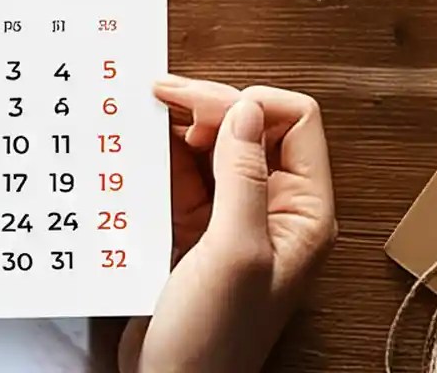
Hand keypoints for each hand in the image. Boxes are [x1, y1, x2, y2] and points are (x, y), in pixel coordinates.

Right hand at [118, 76, 337, 372]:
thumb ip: (242, 176)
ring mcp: (231, 219)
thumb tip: (245, 109)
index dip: (249, 103)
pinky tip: (134, 153)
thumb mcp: (234, 251)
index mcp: (303, 213)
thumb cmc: (214, 339)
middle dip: (208, 107)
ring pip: (211, 149)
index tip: (197, 105)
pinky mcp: (193, 231)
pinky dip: (158, 161)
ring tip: (141, 117)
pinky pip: (180, 178)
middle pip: (250, 128)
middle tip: (158, 97)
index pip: (295, 122)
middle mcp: (272, 209)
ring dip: (178, 130)